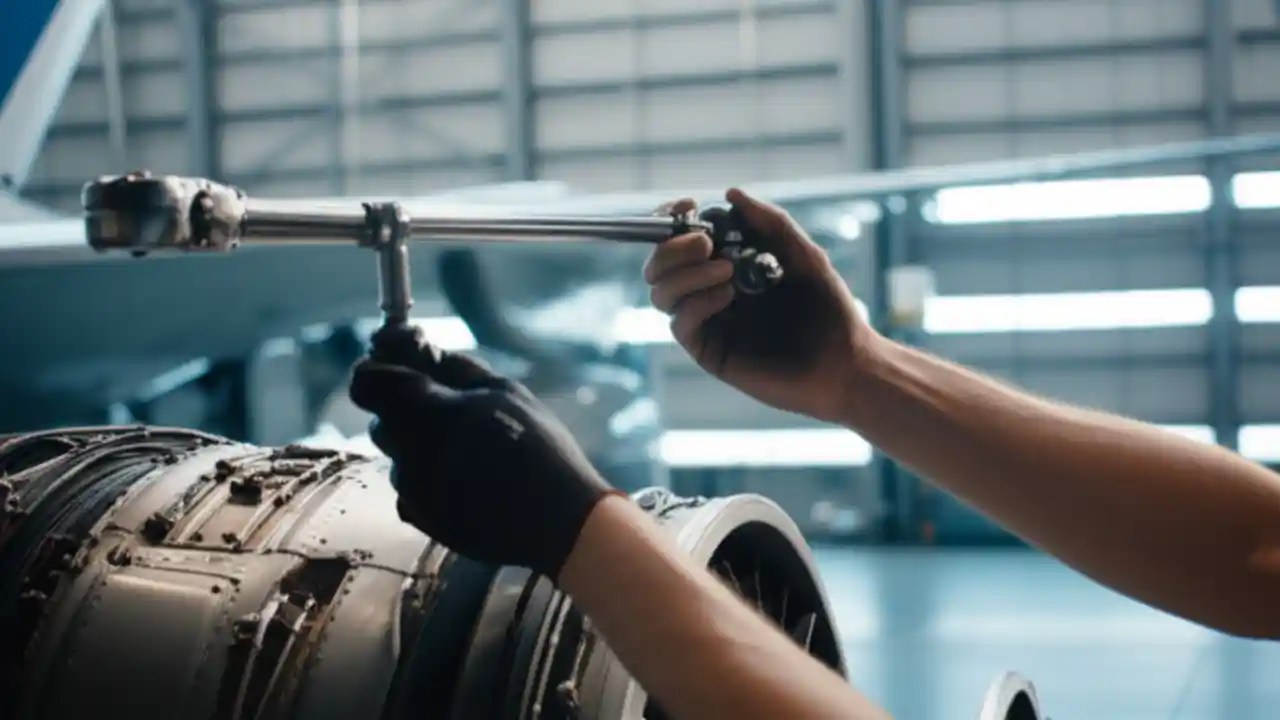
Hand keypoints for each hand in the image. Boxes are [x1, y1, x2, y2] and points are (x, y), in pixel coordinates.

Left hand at [349, 333, 618, 577]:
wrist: (558, 522)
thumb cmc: (539, 449)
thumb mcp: (506, 393)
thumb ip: (456, 368)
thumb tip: (421, 347)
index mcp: (434, 411)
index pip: (369, 382)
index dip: (374, 369)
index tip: (392, 364)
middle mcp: (413, 451)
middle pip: (381, 419)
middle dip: (404, 411)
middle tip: (446, 412)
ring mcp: (413, 488)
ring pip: (396, 455)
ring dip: (417, 447)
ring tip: (466, 453)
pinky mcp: (420, 518)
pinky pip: (408, 489)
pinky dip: (428, 481)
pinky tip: (466, 484)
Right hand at [646, 189, 872, 423]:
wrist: (843, 362)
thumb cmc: (828, 308)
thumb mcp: (804, 255)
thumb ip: (770, 222)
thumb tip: (731, 193)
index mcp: (727, 261)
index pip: (679, 238)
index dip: (671, 220)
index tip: (687, 207)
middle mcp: (709, 289)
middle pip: (659, 264)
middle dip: (674, 247)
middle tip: (707, 244)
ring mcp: (707, 320)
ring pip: (660, 291)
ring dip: (686, 273)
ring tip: (726, 272)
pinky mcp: (708, 350)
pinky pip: (679, 323)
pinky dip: (696, 302)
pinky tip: (727, 295)